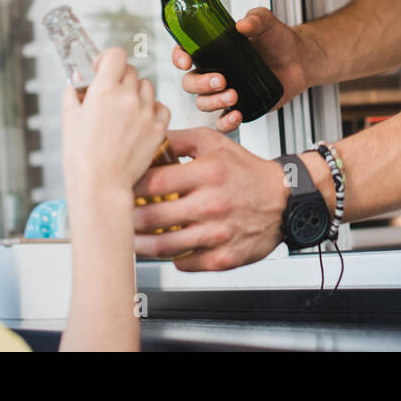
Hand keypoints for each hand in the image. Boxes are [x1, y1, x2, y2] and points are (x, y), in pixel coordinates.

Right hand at [62, 47, 169, 197]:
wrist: (101, 185)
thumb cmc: (81, 156)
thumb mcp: (69, 120)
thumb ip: (73, 94)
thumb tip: (77, 82)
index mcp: (104, 91)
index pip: (116, 54)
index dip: (108, 58)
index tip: (102, 68)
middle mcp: (128, 97)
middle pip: (132, 70)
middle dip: (120, 78)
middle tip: (111, 94)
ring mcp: (146, 112)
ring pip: (148, 87)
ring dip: (137, 92)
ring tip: (125, 110)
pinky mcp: (159, 128)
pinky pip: (161, 106)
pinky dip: (152, 110)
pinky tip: (140, 120)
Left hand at [130, 127, 289, 270]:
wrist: (284, 199)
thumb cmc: (246, 171)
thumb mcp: (214, 143)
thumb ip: (178, 139)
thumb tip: (146, 137)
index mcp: (208, 173)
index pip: (153, 182)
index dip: (129, 187)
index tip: (120, 188)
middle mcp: (212, 204)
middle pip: (152, 218)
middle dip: (126, 219)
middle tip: (116, 216)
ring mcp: (218, 234)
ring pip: (163, 247)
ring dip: (140, 244)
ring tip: (130, 237)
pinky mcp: (223, 257)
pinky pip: (184, 263)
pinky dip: (170, 258)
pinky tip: (166, 248)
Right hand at [174, 7, 311, 131]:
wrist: (298, 61)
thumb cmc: (278, 40)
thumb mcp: (267, 23)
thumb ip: (256, 19)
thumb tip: (243, 24)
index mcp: (213, 49)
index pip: (185, 51)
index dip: (179, 57)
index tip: (186, 61)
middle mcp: (214, 70)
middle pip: (190, 82)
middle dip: (200, 84)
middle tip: (221, 80)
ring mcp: (224, 91)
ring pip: (203, 103)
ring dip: (214, 102)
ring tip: (234, 95)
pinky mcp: (237, 107)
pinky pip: (222, 120)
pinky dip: (225, 121)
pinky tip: (236, 115)